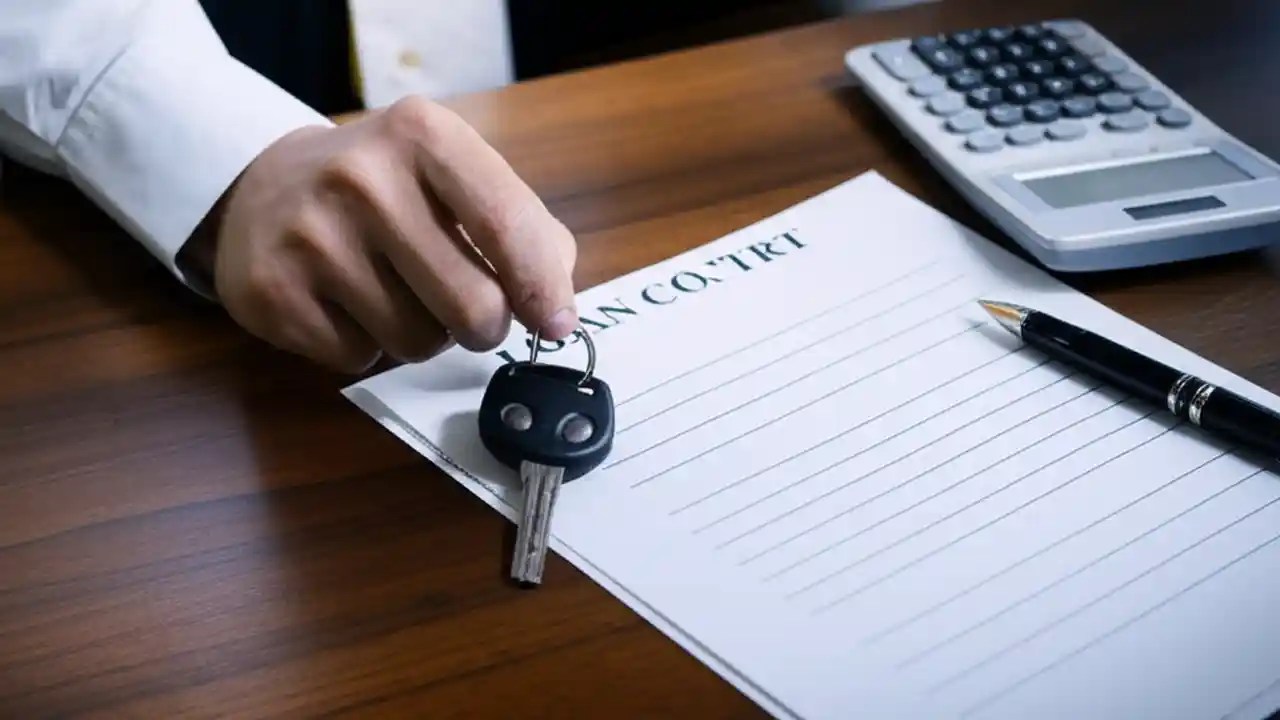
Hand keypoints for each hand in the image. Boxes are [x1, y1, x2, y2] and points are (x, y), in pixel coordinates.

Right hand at [187, 96, 577, 372]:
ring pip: (418, 343)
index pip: (505, 223)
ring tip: (394, 291)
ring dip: (424, 336)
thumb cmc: (385, 188)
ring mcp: (311, 237)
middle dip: (484, 325)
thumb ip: (521, 226)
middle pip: (472, 306)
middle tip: (468, 310)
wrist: (263, 186)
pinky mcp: (272, 292)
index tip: (557, 323)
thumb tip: (555, 303)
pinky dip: (367, 347)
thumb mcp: (452, 173)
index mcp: (421, 136)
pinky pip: (361, 359)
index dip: (542, 286)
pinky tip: (346, 303)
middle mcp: (361, 179)